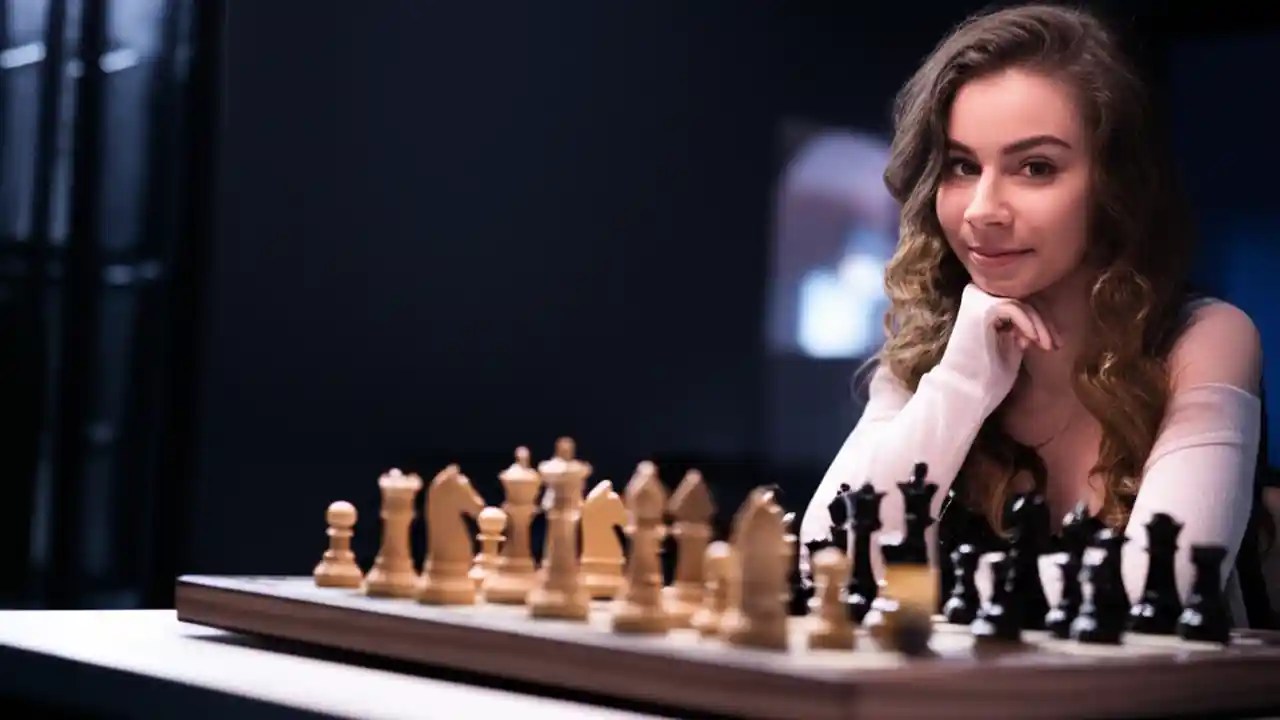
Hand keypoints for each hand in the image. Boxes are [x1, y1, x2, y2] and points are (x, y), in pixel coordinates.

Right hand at [935, 284, 1060, 413]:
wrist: (965, 392)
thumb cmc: (986, 373)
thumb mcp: (1009, 343)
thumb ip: (1021, 325)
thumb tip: (1042, 316)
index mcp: (982, 304)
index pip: (1020, 301)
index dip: (1041, 320)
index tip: (1054, 343)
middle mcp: (976, 295)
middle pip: (1022, 299)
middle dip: (1043, 323)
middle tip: (1056, 345)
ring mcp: (976, 300)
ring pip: (1020, 303)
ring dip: (1039, 326)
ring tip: (1047, 346)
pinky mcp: (979, 309)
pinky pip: (1012, 308)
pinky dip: (1027, 323)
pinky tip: (1034, 340)